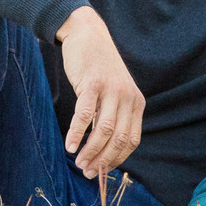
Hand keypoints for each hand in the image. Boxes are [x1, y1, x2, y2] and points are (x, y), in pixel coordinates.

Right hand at [55, 6, 145, 179]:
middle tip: (87, 171)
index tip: (101, 170)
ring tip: (78, 162)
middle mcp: (128, 97)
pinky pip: (84, 115)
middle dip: (103, 160)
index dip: (116, 159)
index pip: (131, 140)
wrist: (87, 34)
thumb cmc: (97, 68)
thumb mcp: (114, 92)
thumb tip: (102, 150)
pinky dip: (76, 133)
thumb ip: (113, 116)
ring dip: (90, 151)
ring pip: (104, 130)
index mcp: (136, 103)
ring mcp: (111, 90)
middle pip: (119, 139)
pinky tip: (69, 145)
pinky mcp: (93, 83)